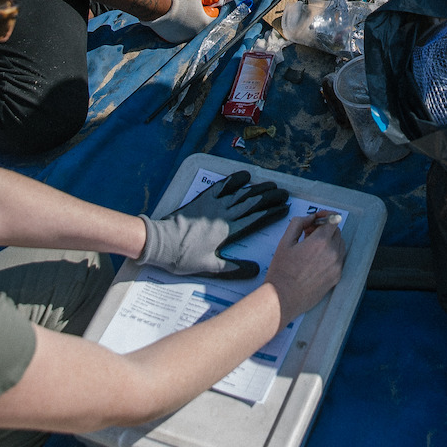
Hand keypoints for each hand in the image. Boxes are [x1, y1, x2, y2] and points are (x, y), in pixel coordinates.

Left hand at [137, 171, 289, 278]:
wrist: (161, 242)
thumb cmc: (184, 257)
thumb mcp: (210, 268)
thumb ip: (234, 269)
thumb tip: (256, 270)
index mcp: (228, 231)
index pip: (256, 219)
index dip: (272, 212)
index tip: (285, 208)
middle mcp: (224, 214)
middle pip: (252, 203)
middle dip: (270, 197)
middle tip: (285, 193)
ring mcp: (214, 205)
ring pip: (241, 193)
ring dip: (258, 188)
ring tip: (272, 184)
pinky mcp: (203, 199)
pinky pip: (222, 186)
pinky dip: (234, 180)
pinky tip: (244, 175)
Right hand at [147, 0, 218, 42]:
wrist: (158, 6)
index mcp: (205, 23)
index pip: (215, 18)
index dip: (212, 10)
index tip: (207, 5)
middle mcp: (196, 33)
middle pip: (202, 25)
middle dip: (201, 17)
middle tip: (193, 8)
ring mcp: (184, 38)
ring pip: (191, 30)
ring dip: (190, 24)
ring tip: (182, 13)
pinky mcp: (173, 40)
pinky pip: (180, 34)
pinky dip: (179, 28)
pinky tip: (175, 19)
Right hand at [265, 214, 344, 324]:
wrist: (283, 297)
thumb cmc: (282, 272)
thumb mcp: (285, 241)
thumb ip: (299, 224)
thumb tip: (310, 218)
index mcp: (320, 242)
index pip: (333, 220)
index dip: (325, 216)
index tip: (319, 218)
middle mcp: (332, 253)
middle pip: (336, 232)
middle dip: (324, 230)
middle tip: (309, 234)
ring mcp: (336, 266)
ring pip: (340, 246)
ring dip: (329, 242)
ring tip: (312, 249)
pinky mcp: (336, 278)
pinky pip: (339, 260)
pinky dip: (331, 256)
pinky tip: (316, 261)